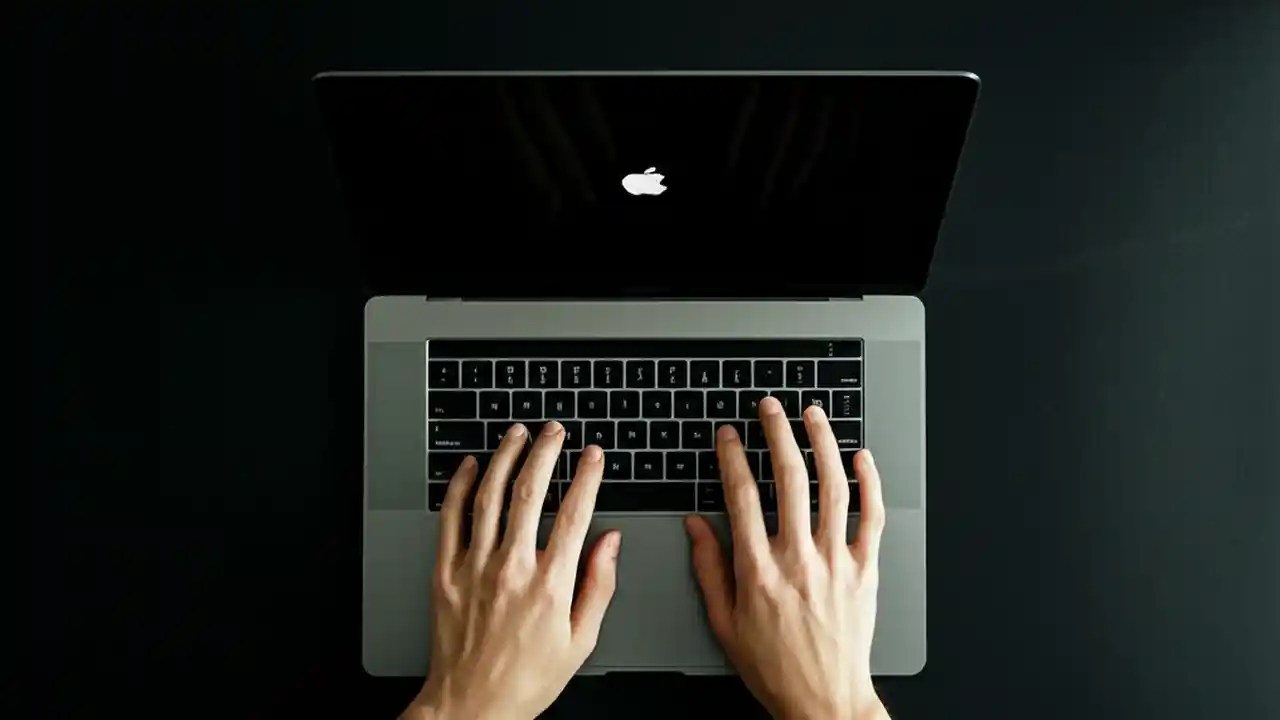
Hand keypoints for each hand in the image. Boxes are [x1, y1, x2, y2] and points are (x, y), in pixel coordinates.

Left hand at [403, 422, 619, 719]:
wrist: (471, 706)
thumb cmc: (527, 679)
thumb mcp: (581, 641)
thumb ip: (599, 586)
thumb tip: (611, 542)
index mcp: (550, 585)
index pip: (574, 513)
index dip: (586, 477)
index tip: (593, 455)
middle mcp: (511, 569)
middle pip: (529, 493)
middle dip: (545, 452)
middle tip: (555, 431)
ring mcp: (474, 568)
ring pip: (489, 497)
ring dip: (504, 457)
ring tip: (517, 433)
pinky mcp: (445, 574)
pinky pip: (450, 519)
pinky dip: (460, 487)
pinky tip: (470, 466)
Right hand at [686, 397, 889, 719]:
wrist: (825, 701)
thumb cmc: (775, 668)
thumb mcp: (724, 623)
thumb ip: (709, 570)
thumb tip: (696, 526)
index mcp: (759, 571)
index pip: (742, 497)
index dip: (732, 457)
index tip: (727, 435)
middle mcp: (799, 559)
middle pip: (790, 479)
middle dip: (777, 433)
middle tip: (769, 408)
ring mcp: (836, 562)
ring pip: (833, 487)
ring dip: (822, 443)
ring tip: (813, 415)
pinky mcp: (865, 570)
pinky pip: (871, 517)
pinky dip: (869, 482)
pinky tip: (860, 457)